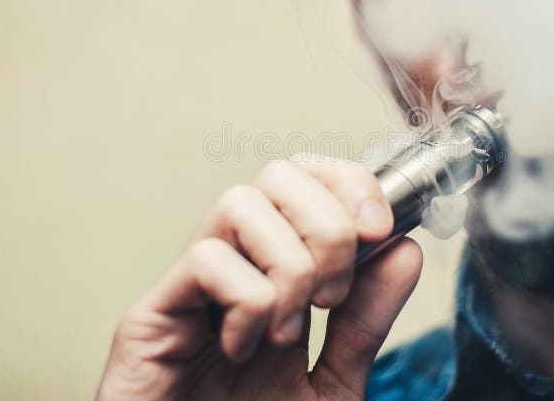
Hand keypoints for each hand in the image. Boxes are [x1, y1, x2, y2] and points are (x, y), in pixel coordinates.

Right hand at [96, 159, 422, 399]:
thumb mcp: (334, 382)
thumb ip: (366, 320)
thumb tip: (403, 250)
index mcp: (277, 273)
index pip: (310, 180)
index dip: (352, 186)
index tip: (380, 231)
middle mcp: (234, 267)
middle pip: (279, 174)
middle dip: (327, 225)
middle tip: (330, 296)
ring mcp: (189, 287)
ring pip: (241, 201)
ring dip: (289, 264)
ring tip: (287, 330)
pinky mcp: (149, 316)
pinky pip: (208, 260)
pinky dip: (249, 302)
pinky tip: (244, 349)